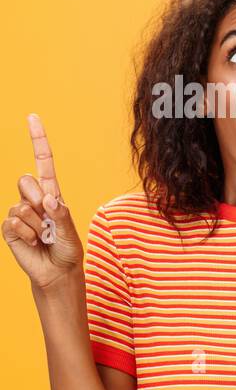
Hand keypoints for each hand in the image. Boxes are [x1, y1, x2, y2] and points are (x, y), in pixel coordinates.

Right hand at [3, 114, 83, 288]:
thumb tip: (47, 199)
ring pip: (22, 206)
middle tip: (48, 221)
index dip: (38, 140)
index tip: (33, 117)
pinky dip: (27, 235)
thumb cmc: (67, 250)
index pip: (43, 162)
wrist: (56, 272)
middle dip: (37, 200)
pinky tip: (34, 242)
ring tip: (44, 237)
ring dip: (37, 225)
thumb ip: (61, 215)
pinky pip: (14, 222)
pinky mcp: (9, 227)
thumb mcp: (71, 232)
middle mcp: (34, 199)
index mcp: (52, 193)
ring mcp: (20, 212)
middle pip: (26, 181)